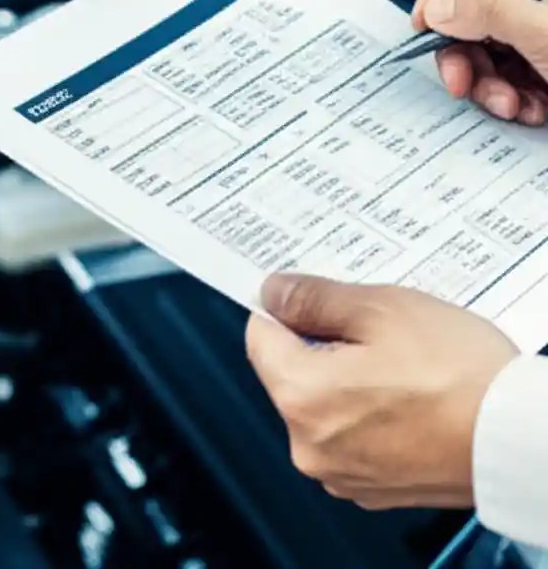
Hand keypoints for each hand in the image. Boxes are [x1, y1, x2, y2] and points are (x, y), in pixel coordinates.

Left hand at [244, 273, 517, 509]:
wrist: (521, 441)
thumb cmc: (461, 377)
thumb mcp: (382, 309)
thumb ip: (316, 299)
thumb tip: (274, 293)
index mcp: (300, 396)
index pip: (259, 338)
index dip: (285, 311)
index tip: (313, 299)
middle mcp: (308, 444)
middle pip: (291, 375)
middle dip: (325, 347)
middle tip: (377, 332)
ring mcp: (340, 473)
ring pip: (324, 408)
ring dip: (350, 383)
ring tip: (404, 367)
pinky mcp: (373, 489)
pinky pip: (353, 439)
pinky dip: (372, 417)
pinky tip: (413, 400)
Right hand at [411, 0, 547, 124]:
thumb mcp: (547, 31)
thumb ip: (489, 9)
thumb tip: (436, 7)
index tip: (427, 26)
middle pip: (469, 5)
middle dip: (463, 53)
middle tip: (461, 82)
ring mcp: (542, 28)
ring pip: (483, 48)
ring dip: (486, 85)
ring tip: (511, 106)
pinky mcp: (546, 63)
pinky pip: (505, 76)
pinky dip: (511, 98)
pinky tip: (532, 111)